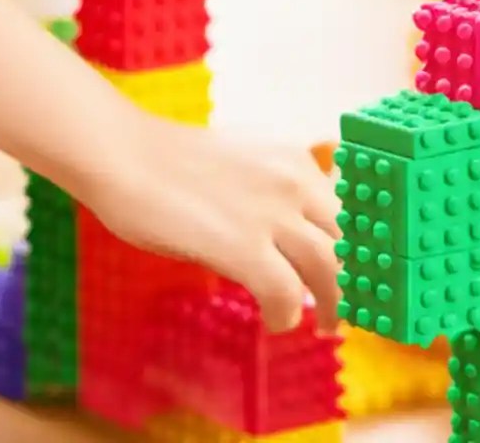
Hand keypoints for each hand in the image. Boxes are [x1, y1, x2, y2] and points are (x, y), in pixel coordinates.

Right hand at [76, 112, 342, 333]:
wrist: (122, 155)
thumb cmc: (172, 163)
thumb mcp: (245, 161)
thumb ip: (278, 188)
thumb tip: (296, 232)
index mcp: (296, 161)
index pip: (350, 210)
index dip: (356, 248)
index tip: (354, 272)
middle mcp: (294, 183)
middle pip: (350, 241)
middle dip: (354, 279)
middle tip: (346, 305)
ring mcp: (271, 214)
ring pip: (330, 270)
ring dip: (331, 305)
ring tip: (324, 325)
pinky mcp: (243, 246)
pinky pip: (285, 294)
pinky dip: (286, 315)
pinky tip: (277, 322)